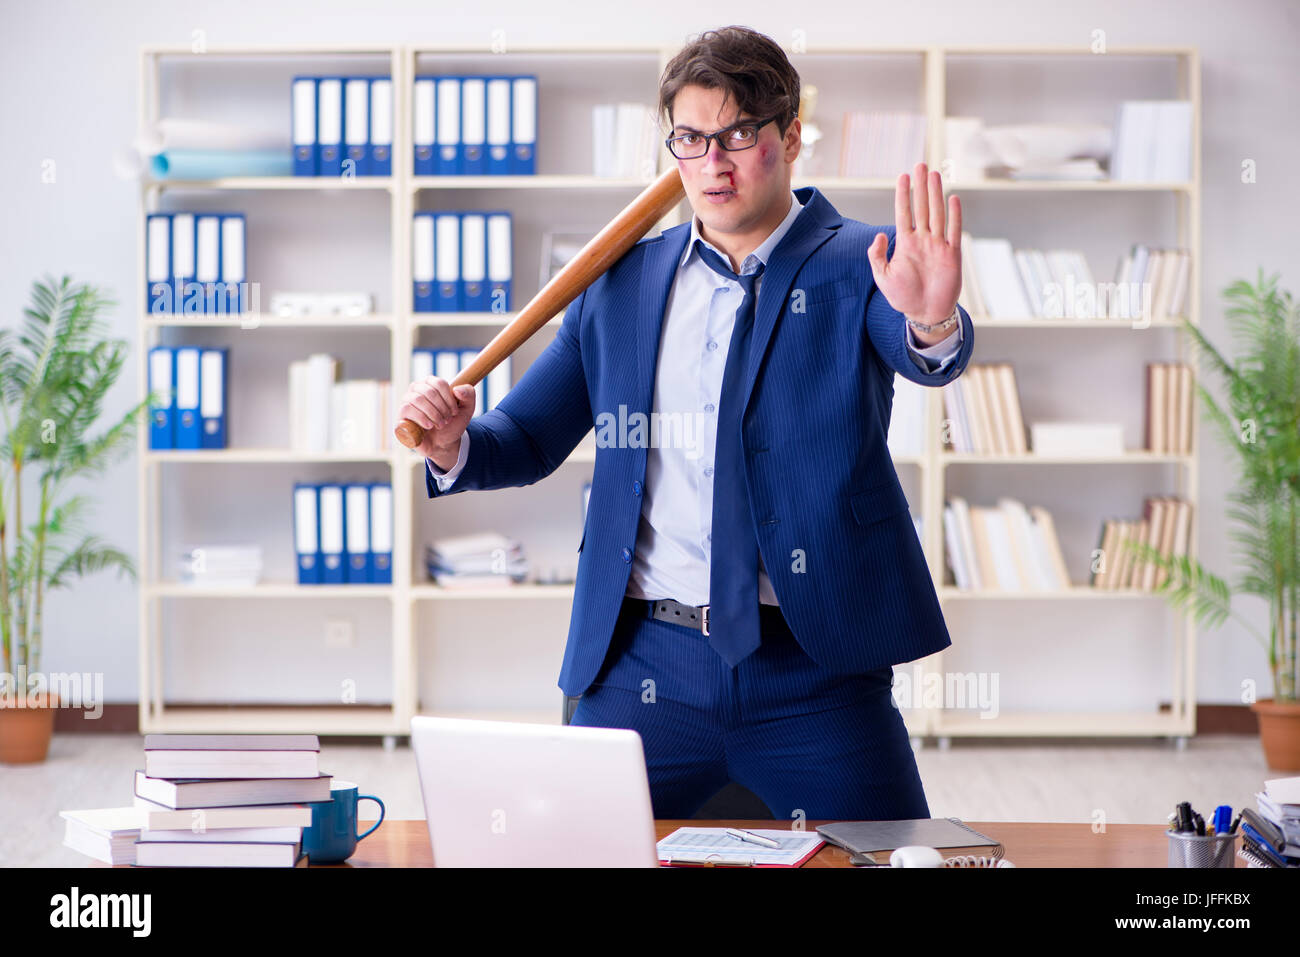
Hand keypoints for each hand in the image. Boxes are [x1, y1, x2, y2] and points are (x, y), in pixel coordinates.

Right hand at [397, 376, 475, 462]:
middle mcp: (416, 390)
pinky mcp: (401, 415)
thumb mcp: (467, 409)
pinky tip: (429, 426)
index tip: (455, 412)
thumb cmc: (452, 423)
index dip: (449, 399)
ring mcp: (406, 402)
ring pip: (417, 399)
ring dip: (433, 414)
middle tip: (448, 420)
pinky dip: (421, 418)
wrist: (443, 443)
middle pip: (429, 391)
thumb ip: (469, 394)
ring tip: (440, 424)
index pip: (439, 383)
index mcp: (430, 384)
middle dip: (442, 408)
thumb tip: (457, 389)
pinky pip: (407, 409)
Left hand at [867, 161, 961, 331]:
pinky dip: (954, 215)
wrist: (925, 313)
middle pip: (921, 207)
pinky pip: (953, 231)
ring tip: (934, 174)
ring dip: (935, 194)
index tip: (902, 176)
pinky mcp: (952, 255)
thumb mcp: (883, 277)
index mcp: (906, 243)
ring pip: (937, 214)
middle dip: (920, 186)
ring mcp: (938, 245)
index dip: (903, 194)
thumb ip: (878, 256)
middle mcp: (923, 240)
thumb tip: (878, 235)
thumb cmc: (903, 296)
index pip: (903, 213)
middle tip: (920, 165)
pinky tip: (952, 198)